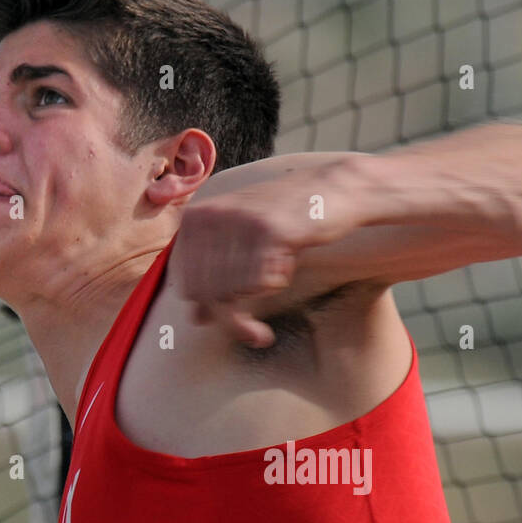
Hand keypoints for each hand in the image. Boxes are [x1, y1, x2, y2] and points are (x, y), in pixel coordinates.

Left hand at [169, 173, 352, 347]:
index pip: (187, 285)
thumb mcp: (242, 241)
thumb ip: (216, 276)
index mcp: (195, 218)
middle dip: (231, 322)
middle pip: (207, 294)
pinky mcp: (269, 229)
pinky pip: (260, 284)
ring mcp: (238, 221)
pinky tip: (286, 270)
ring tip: (270, 304)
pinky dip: (275, 286)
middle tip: (256, 335)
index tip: (236, 326)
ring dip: (251, 314)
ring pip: (231, 293)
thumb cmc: (287, 217)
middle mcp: (211, 216)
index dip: (210, 313)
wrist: (334, 188)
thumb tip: (196, 319)